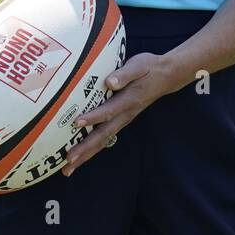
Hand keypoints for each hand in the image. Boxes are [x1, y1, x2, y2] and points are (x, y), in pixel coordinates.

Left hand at [63, 52, 172, 176]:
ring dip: (86, 155)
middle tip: (68, 160)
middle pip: (103, 135)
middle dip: (85, 148)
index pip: (109, 111)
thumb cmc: (149, 67)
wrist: (166, 76)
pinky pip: (105, 137)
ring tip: (69, 169)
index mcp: (128, 100)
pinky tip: (80, 157)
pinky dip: (92, 149)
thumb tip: (110, 82)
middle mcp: (125, 114)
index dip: (93, 117)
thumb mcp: (139, 65)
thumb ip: (124, 74)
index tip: (77, 122)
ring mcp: (123, 120)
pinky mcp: (121, 120)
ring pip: (103, 140)